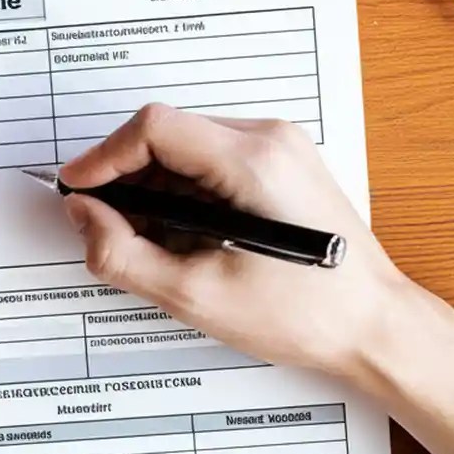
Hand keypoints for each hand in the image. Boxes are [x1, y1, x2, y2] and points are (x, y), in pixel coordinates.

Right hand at [59, 103, 408, 377]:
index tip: (79, 188)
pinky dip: (182, 190)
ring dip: (154, 186)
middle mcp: (269, 141)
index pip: (154, 127)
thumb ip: (123, 254)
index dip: (104, 157)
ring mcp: (279, 148)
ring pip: (186, 146)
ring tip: (148, 240)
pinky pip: (211, 159)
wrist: (375, 326)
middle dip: (126, 176)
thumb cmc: (308, 314)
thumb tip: (84, 216)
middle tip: (105, 224)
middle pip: (168, 132)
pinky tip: (182, 234)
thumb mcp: (197, 295)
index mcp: (253, 163)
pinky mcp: (280, 164)